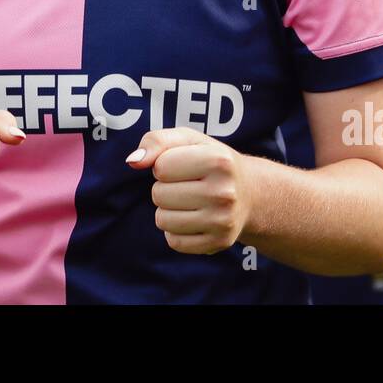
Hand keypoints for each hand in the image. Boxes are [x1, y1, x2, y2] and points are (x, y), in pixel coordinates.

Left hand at [126, 127, 251, 254]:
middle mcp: (224, 192)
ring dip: (168, 210)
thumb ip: (156, 141)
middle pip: (159, 194)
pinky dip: (176, 231)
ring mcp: (222, 221)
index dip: (164, 165)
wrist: (250, 193)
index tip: (183, 165)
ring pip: (162, 220)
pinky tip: (194, 218)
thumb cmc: (210, 160)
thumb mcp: (188, 139)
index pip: (160, 167)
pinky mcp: (218, 243)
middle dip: (165, 188)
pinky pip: (174, 242)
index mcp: (218, 160)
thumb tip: (132, 161)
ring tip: (190, 201)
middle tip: (188, 184)